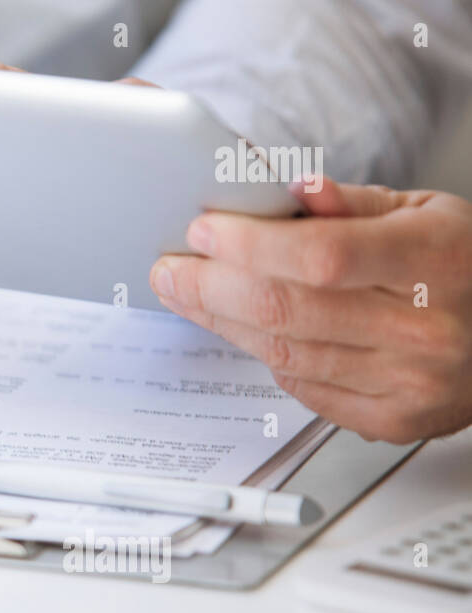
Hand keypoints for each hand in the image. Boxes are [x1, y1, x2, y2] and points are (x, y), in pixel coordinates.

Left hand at [150, 178, 471, 442]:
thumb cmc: (469, 265)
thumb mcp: (428, 212)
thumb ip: (351, 203)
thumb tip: (290, 190)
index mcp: (438, 260)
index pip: (321, 255)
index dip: (249, 245)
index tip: (203, 231)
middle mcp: (427, 329)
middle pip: (287, 310)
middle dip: (209, 286)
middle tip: (170, 268)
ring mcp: (412, 384)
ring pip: (284, 353)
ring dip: (222, 322)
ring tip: (191, 294)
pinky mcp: (395, 421)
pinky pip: (303, 388)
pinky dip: (267, 356)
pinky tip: (248, 329)